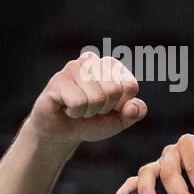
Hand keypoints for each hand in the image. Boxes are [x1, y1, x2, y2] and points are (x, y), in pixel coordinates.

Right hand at [29, 54, 146, 146]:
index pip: (129, 85)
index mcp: (111, 65)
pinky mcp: (58, 80)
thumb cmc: (93, 120)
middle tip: (91, 107)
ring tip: (79, 108)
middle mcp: (92, 61)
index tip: (108, 105)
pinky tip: (67, 108)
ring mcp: (73, 68)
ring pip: (96, 97)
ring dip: (89, 111)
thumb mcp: (121, 119)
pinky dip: (76, 112)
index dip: (121, 104)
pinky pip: (78, 102)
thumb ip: (135, 112)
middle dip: (104, 107)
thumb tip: (133, 107)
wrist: (63, 132)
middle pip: (114, 89)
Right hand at [111, 134, 193, 193]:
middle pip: (169, 170)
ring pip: (148, 173)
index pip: (192, 163)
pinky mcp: (152, 176)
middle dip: (179, 192)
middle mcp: (172, 152)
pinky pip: (133, 180)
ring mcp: (159, 164)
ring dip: (148, 190)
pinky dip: (125, 189)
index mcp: (190, 144)